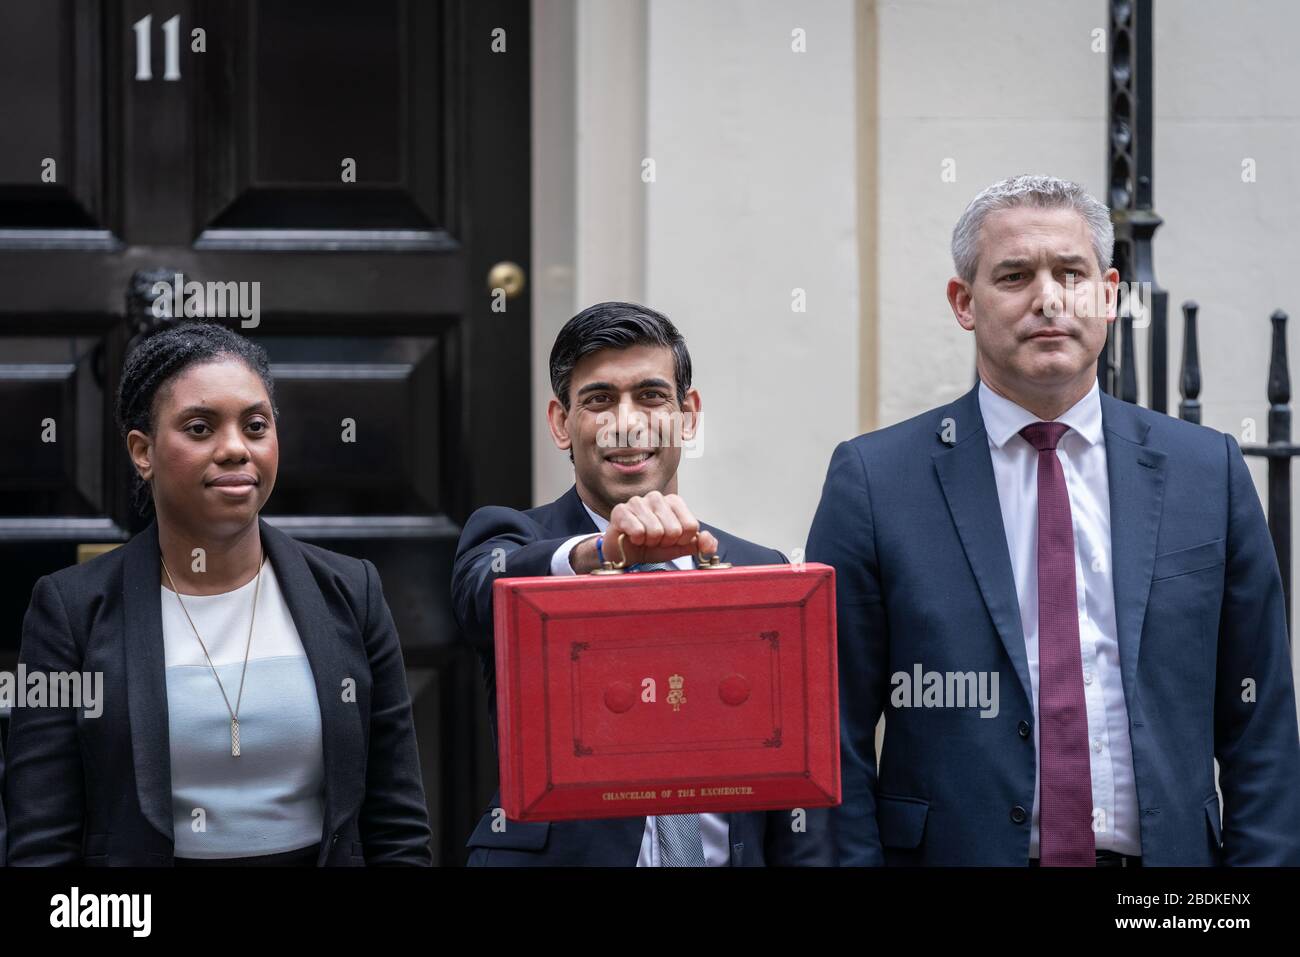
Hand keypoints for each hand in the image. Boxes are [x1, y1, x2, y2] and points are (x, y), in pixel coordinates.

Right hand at [569, 491, 718, 571]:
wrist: (624, 551)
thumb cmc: (651, 546)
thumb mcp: (679, 548)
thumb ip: (698, 544)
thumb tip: (709, 541)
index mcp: (674, 502)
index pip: (692, 526)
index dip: (682, 541)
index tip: (671, 540)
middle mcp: (657, 497)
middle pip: (674, 530)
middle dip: (665, 542)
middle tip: (655, 540)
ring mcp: (638, 502)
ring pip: (656, 531)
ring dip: (649, 542)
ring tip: (643, 538)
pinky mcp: (621, 510)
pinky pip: (637, 531)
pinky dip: (636, 540)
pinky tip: (631, 537)